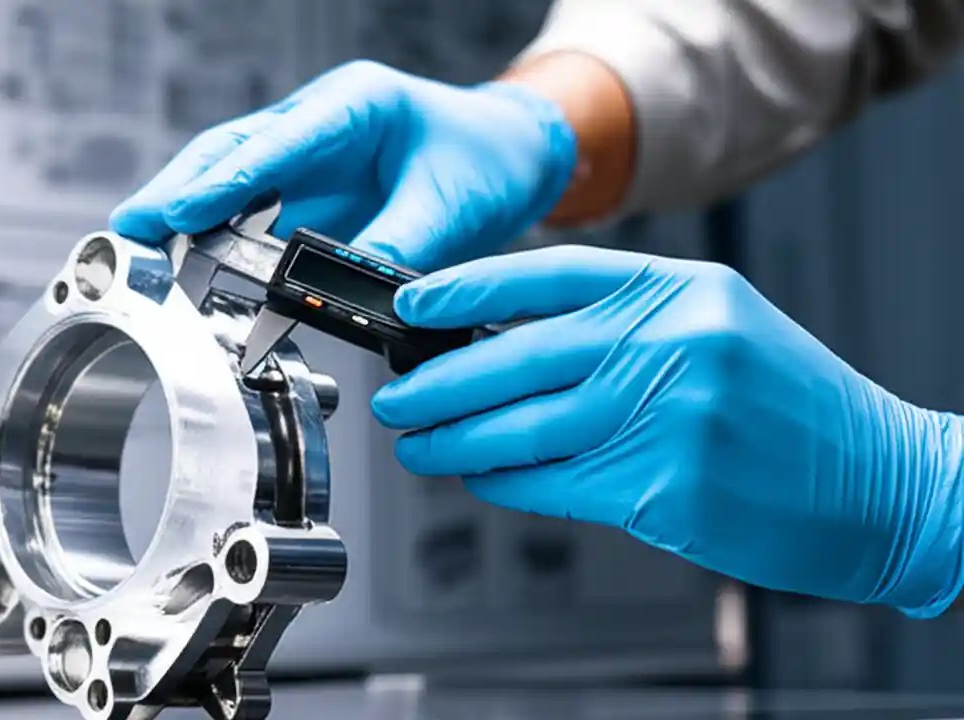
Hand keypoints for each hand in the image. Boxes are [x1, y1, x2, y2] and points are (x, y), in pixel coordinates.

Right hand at [108, 60, 575, 271]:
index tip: (177, 211)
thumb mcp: (456, 205)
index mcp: (355, 104)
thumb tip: (350, 290)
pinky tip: (191, 267)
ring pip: (231, 182)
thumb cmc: (488, 160)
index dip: (222, 180)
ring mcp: (308, 158)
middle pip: (231, 154)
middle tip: (132, 231)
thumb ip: (400, 245)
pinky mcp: (308, 193)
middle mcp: (319, 124)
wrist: (509, 158)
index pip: (276, 143)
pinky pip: (253, 215)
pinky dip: (220, 241)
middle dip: (178, 192)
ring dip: (187, 217)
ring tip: (144, 253)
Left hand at [371, 245, 963, 616]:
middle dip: (439, 381)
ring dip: (455, 440)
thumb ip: (623, 325)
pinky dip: (503, 482)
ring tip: (419, 445)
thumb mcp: (719, 327)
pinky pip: (553, 483)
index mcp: (681, 291)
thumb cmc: (791, 406)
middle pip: (518, 356)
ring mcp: (668, 416)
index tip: (414, 305)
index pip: (549, 275)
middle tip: (397, 397)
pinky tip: (479, 479)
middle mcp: (672, 343)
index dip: (467, 287)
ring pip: (523, 426)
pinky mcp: (663, 488)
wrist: (880, 482)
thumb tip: (503, 341)